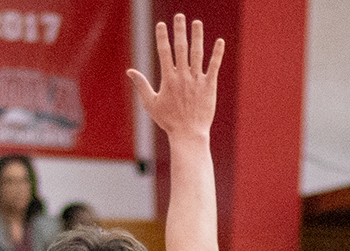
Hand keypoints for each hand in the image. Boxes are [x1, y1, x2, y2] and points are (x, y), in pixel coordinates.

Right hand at [128, 15, 222, 143]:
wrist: (189, 134)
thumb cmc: (168, 121)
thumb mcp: (151, 104)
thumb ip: (141, 85)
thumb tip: (129, 71)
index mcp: (168, 79)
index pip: (164, 53)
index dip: (162, 37)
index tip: (161, 24)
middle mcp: (183, 77)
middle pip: (181, 48)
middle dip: (179, 31)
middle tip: (179, 16)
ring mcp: (197, 81)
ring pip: (197, 54)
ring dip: (197, 36)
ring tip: (197, 22)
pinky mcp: (209, 86)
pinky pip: (214, 66)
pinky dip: (217, 53)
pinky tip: (220, 41)